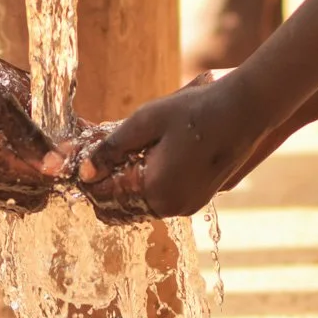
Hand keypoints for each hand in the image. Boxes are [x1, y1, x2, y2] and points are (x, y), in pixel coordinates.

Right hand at [0, 61, 64, 213]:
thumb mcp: (0, 105)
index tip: (73, 149)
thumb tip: (60, 164)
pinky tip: (19, 159)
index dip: (60, 168)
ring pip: (17, 202)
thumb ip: (30, 136)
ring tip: (40, 154)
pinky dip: (15, 183)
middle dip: (48, 179)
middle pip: (31, 199)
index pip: (38, 182)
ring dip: (33, 184)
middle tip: (59, 153)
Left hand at [77, 73, 268, 219]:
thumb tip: (83, 171)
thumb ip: (110, 148)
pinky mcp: (195, 199)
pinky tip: (139, 157)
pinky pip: (157, 198)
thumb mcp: (145, 121)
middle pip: (118, 206)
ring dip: (121, 182)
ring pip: (136, 203)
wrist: (246, 110)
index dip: (85, 176)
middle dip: (101, 182)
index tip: (72, 157)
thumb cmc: (195, 110)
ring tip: (114, 152)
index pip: (104, 195)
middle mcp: (171, 207)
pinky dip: (142, 183)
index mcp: (156, 190)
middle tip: (89, 155)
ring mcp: (185, 206)